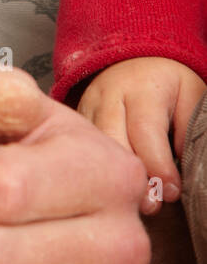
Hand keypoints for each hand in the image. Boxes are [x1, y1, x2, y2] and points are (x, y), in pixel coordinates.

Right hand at [78, 57, 204, 212]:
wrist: (131, 57)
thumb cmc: (168, 83)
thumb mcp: (191, 96)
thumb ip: (187, 130)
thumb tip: (180, 169)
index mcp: (141, 89)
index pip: (146, 131)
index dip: (159, 165)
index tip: (172, 191)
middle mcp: (107, 96)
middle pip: (112, 141)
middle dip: (130, 176)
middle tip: (150, 205)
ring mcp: (85, 107)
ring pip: (89, 146)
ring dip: (107, 176)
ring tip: (128, 203)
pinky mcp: (72, 118)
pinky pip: (77, 146)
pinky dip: (90, 167)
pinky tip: (105, 187)